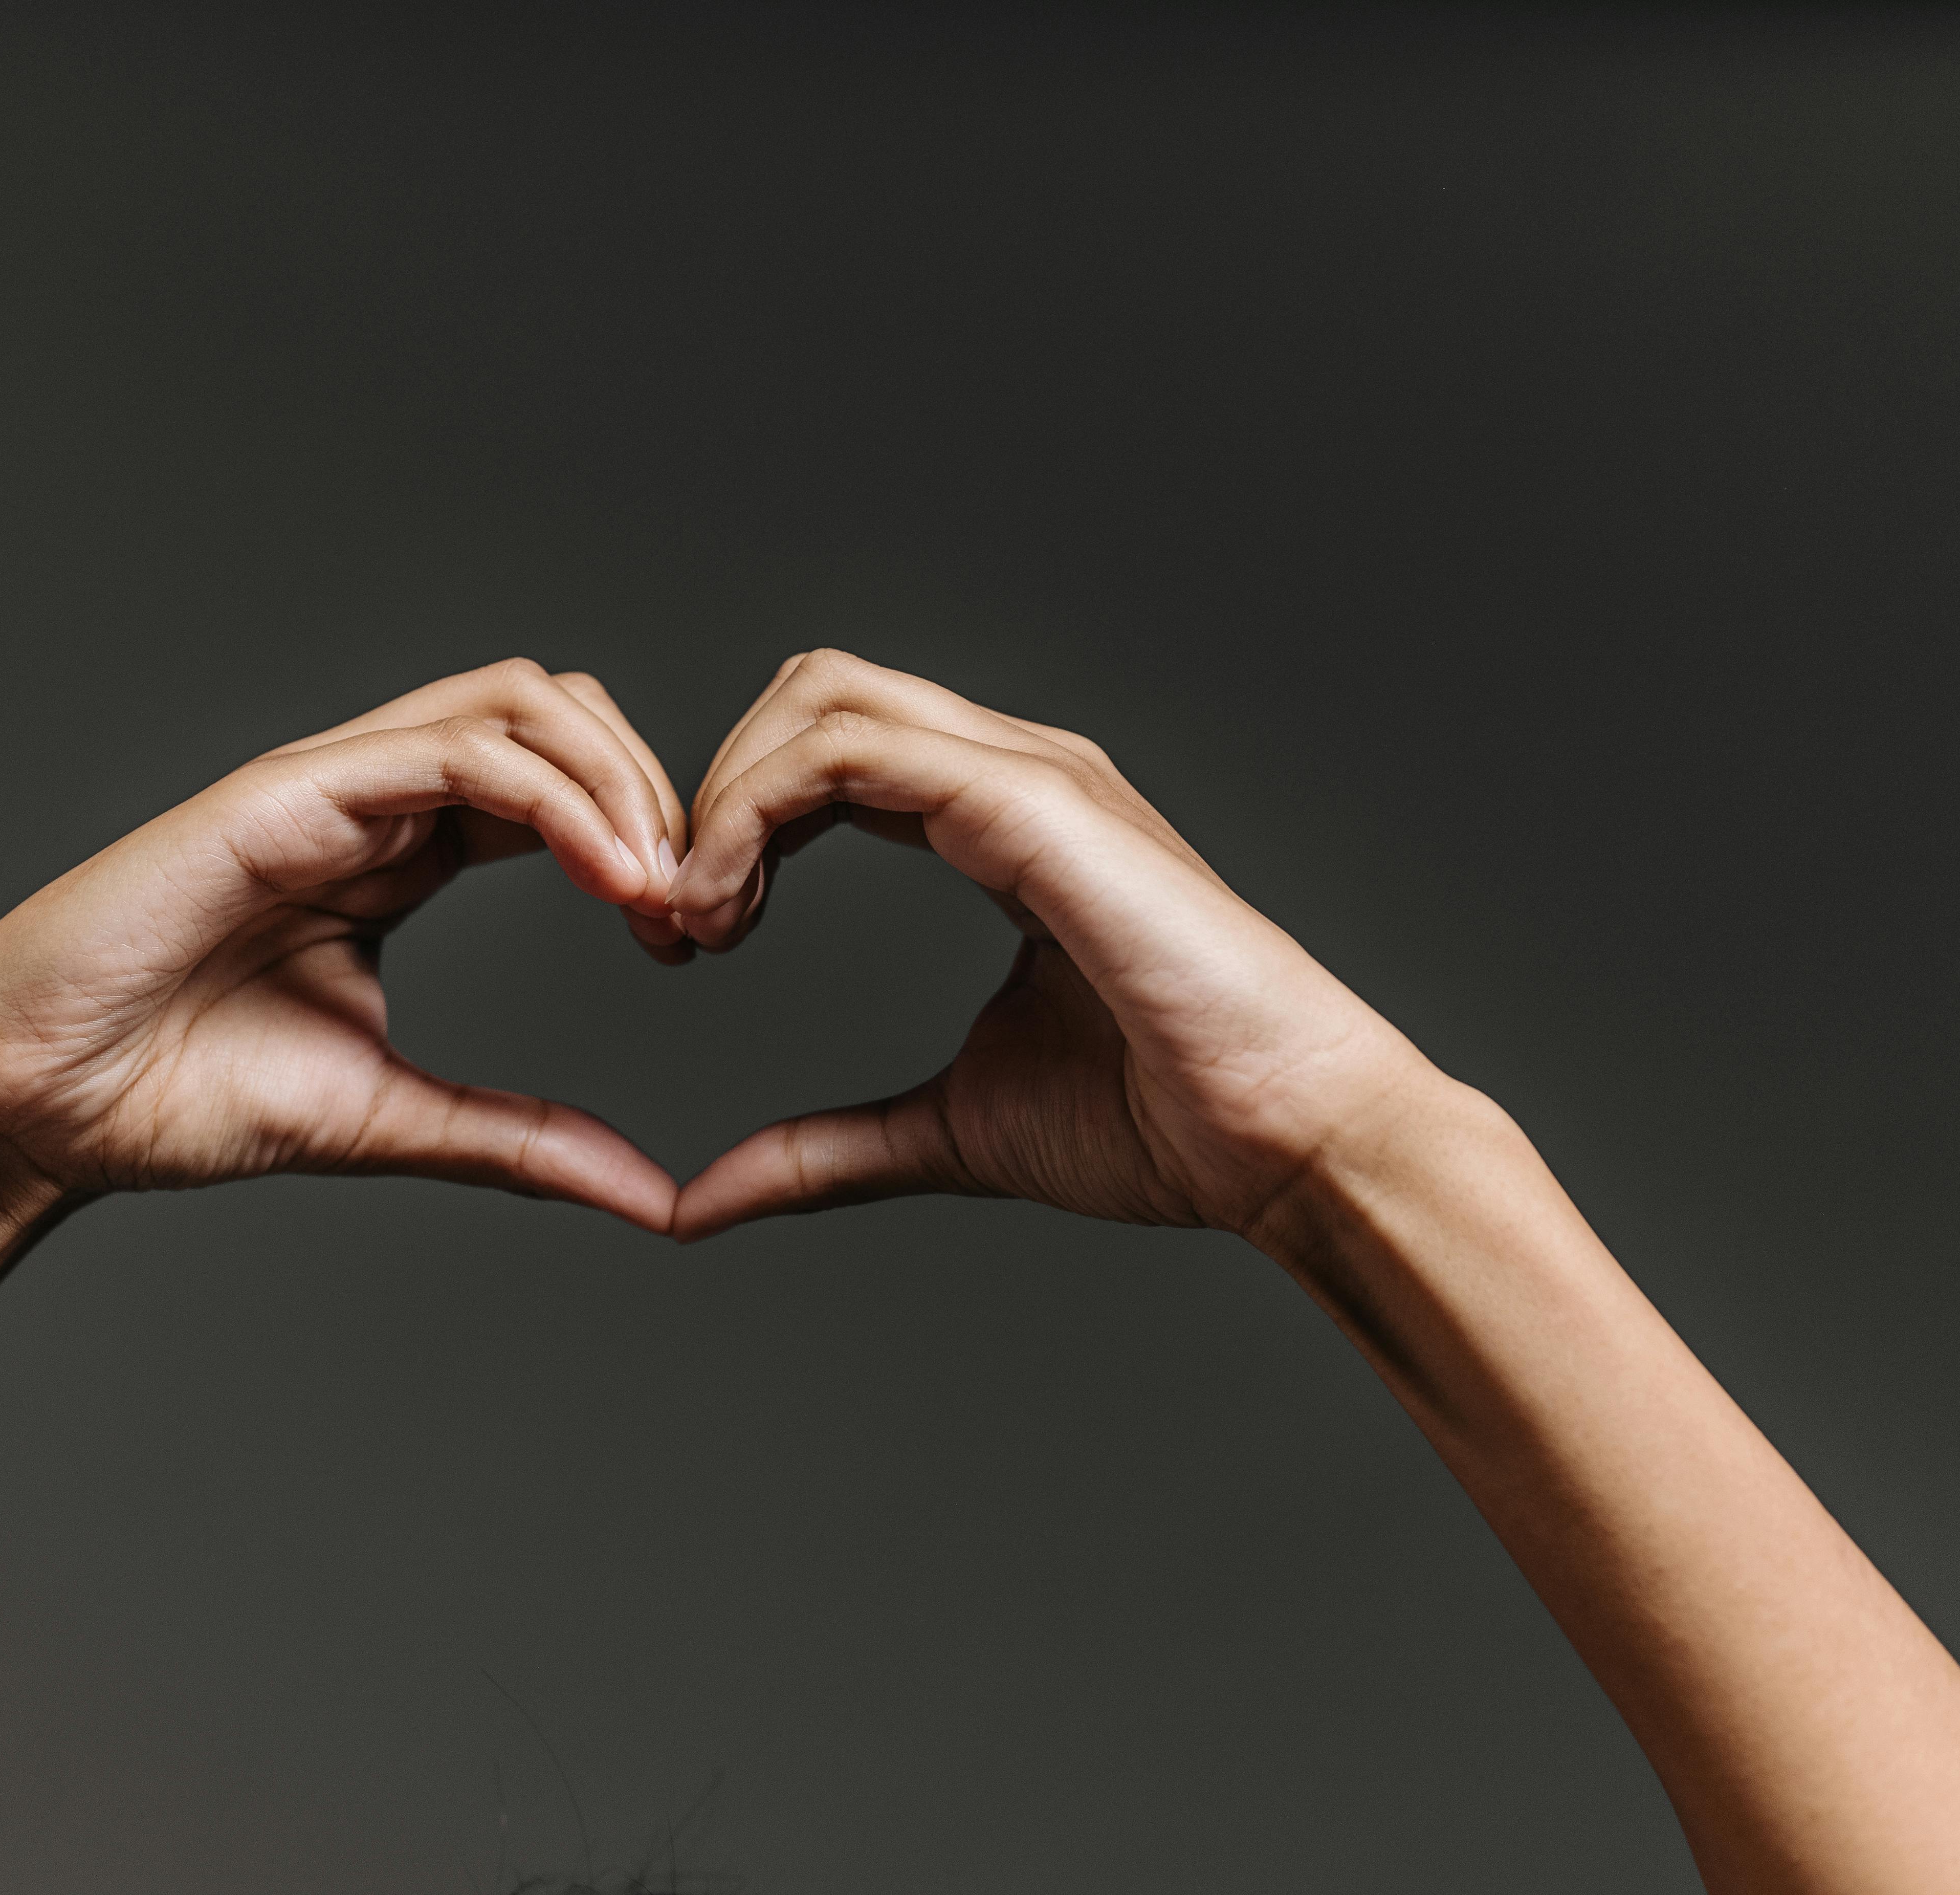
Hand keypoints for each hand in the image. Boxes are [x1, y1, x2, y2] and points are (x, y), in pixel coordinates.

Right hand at [0, 660, 688, 1228]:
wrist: (30, 1111)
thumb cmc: (178, 1098)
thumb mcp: (393, 1120)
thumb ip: (522, 1141)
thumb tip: (655, 1196)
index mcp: (398, 855)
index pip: (560, 789)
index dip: (648, 841)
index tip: (696, 939)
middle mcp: (371, 801)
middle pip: (559, 713)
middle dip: (655, 790)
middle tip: (699, 908)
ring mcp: (326, 783)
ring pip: (517, 701)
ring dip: (619, 778)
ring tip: (662, 887)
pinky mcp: (281, 792)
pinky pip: (448, 749)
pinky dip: (551, 796)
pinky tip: (610, 875)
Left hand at [665, 650, 1434, 1240]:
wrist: (1284, 1141)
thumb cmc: (1162, 1126)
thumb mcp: (947, 1130)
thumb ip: (824, 1151)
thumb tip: (699, 1200)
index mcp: (999, 823)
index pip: (830, 752)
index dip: (735, 826)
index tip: (686, 938)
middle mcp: (1013, 772)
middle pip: (811, 693)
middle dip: (714, 790)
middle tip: (675, 923)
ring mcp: (1030, 773)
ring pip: (820, 695)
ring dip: (724, 796)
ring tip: (698, 918)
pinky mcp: (1033, 802)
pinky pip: (849, 750)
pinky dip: (757, 813)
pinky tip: (733, 908)